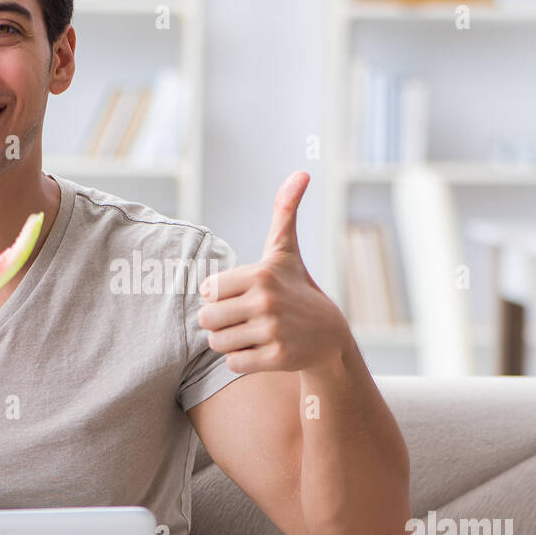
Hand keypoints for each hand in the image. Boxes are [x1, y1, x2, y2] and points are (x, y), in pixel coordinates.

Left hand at [196, 171, 348, 373]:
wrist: (329, 335)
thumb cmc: (297, 288)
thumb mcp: (286, 251)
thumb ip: (285, 211)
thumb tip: (302, 171)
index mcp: (261, 273)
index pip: (206, 291)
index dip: (218, 296)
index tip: (240, 295)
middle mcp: (266, 301)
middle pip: (206, 319)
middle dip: (219, 322)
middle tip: (242, 319)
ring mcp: (273, 331)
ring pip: (217, 343)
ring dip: (229, 342)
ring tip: (251, 334)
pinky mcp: (277, 358)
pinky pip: (234, 363)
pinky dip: (242, 360)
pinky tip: (261, 350)